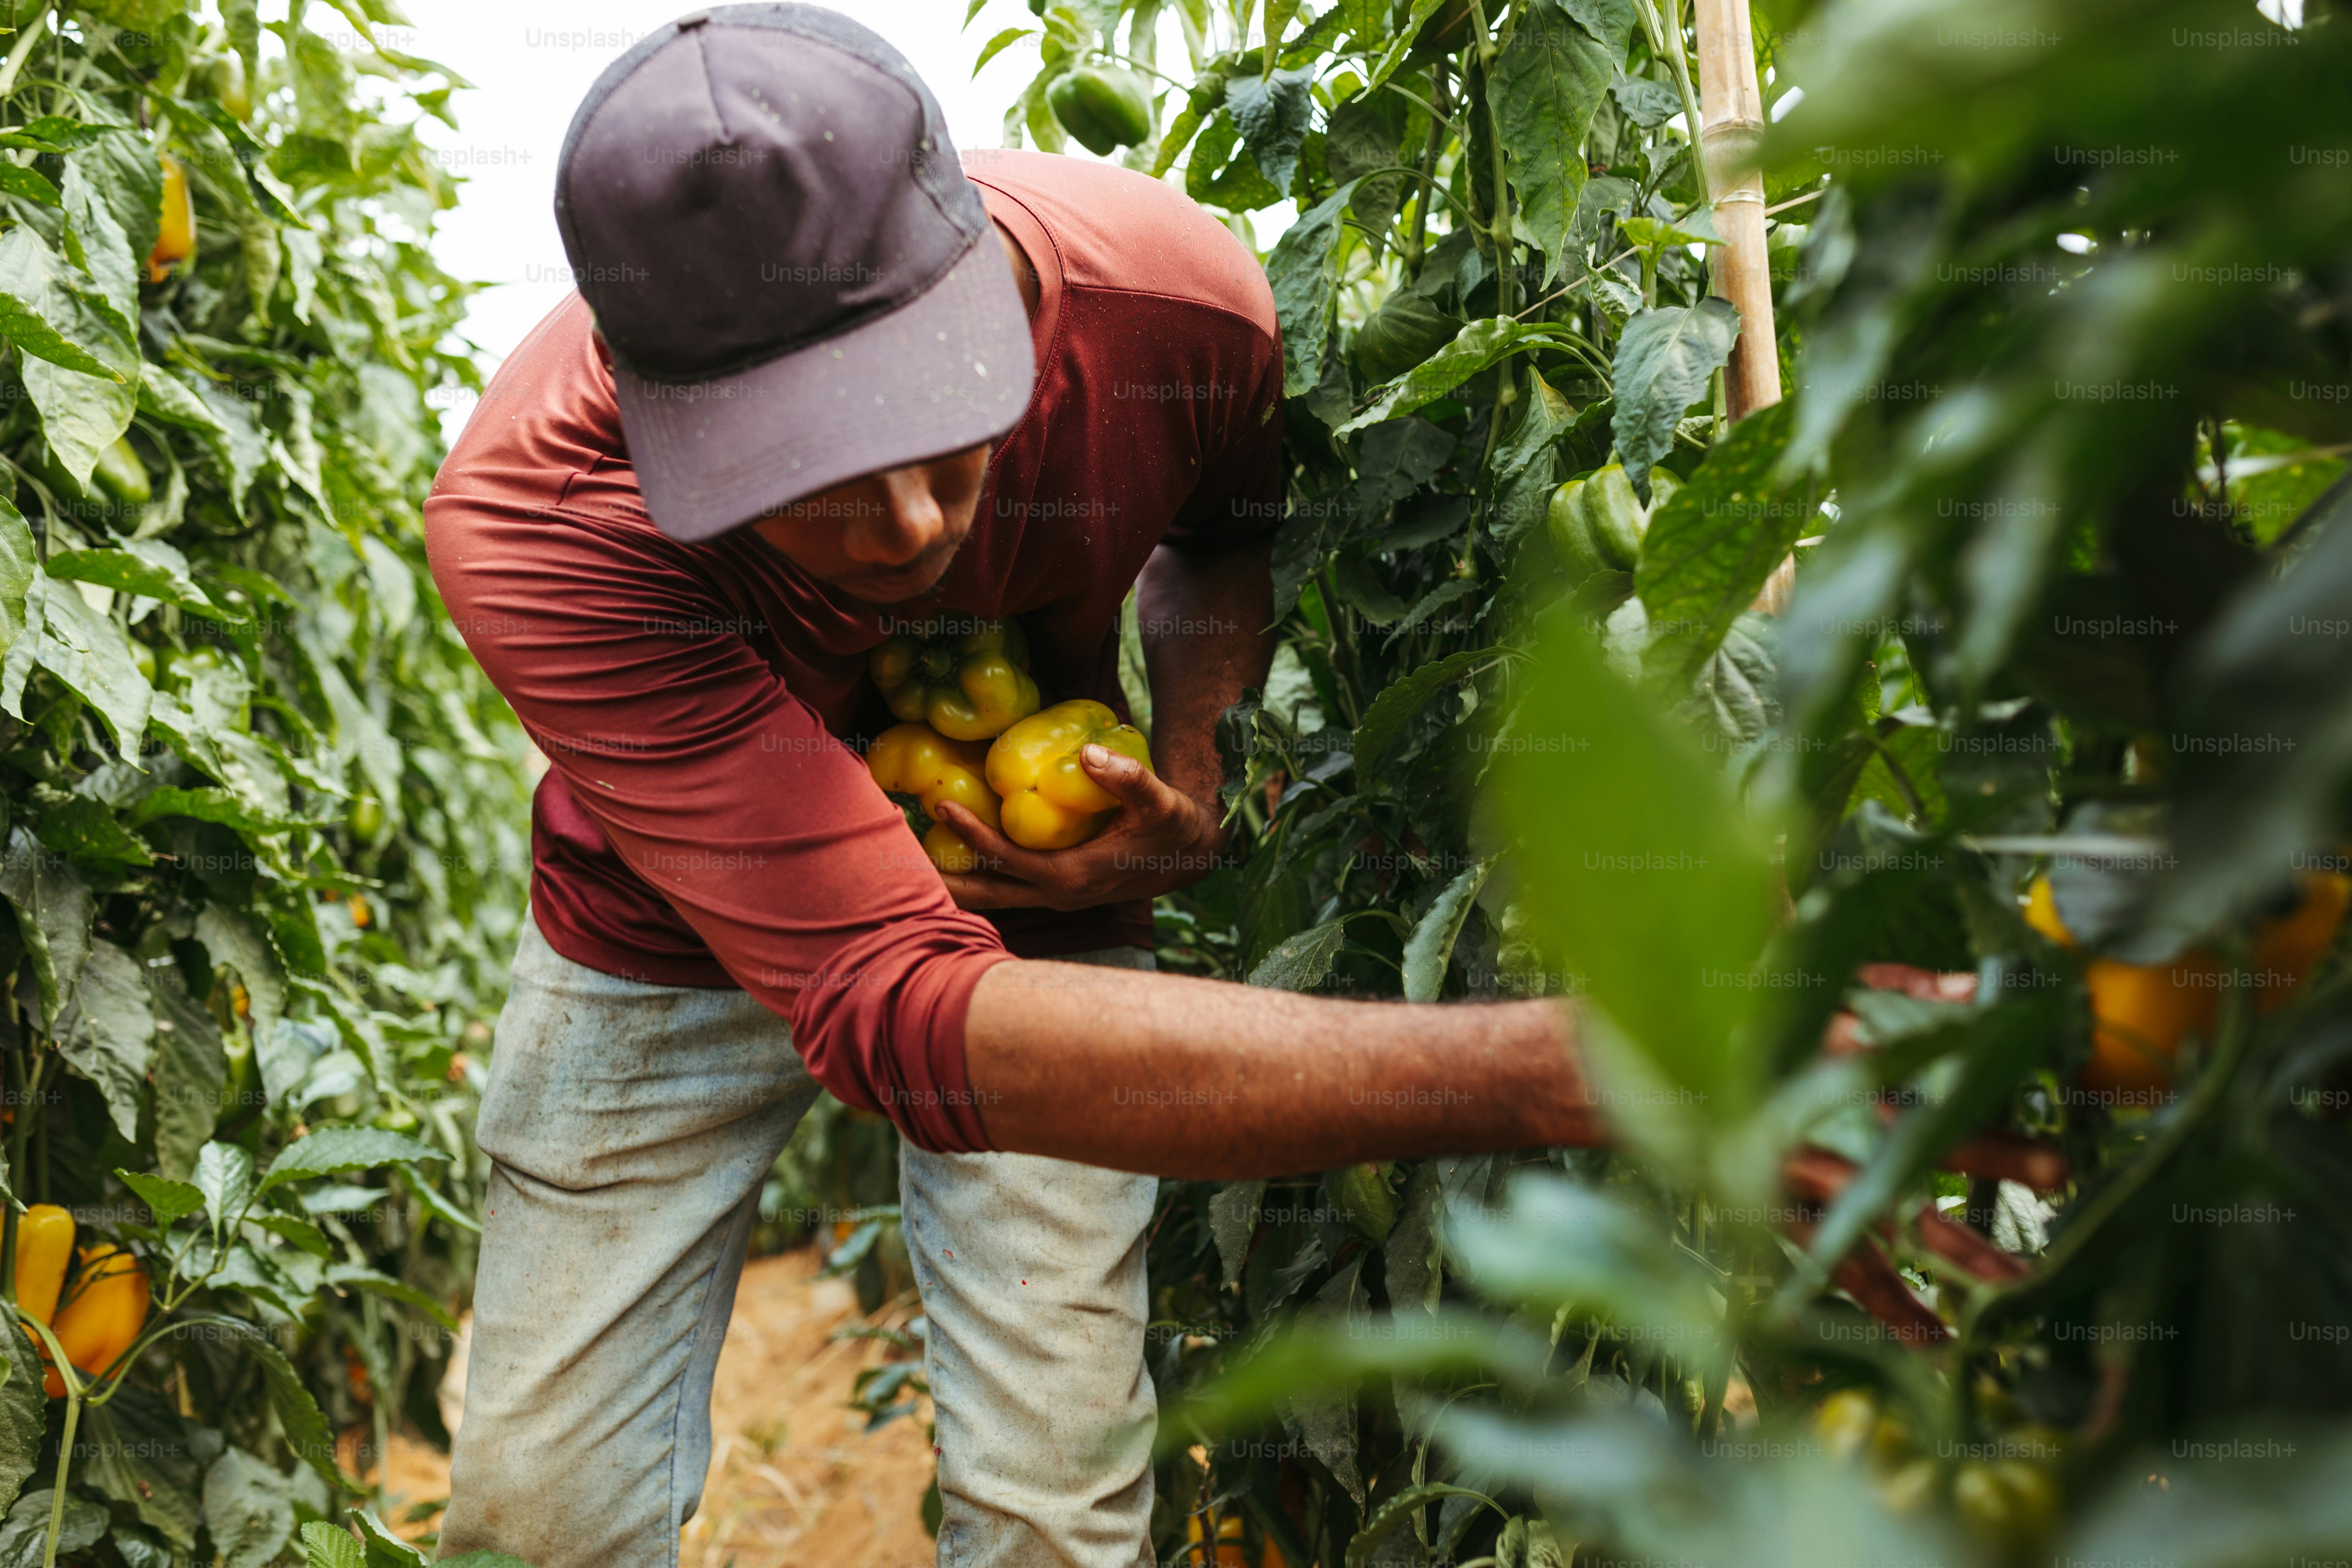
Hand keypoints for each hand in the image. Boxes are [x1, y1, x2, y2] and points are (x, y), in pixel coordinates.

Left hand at [933, 744, 1227, 910]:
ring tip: (907, 859)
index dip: (971, 836)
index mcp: (1073, 877)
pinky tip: (948, 857)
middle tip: (893, 854)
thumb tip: (1088, 753)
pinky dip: (974, 875)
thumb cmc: (1173, 826)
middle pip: (984, 894)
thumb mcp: (1159, 801)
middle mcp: (1057, 895)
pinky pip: (1004, 887)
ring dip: (951, 882)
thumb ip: (1127, 778)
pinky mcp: (1055, 890)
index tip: (940, 805)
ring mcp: (1054, 897)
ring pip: (990, 896)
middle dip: (940, 880)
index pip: (1007, 860)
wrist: (1191, 853)